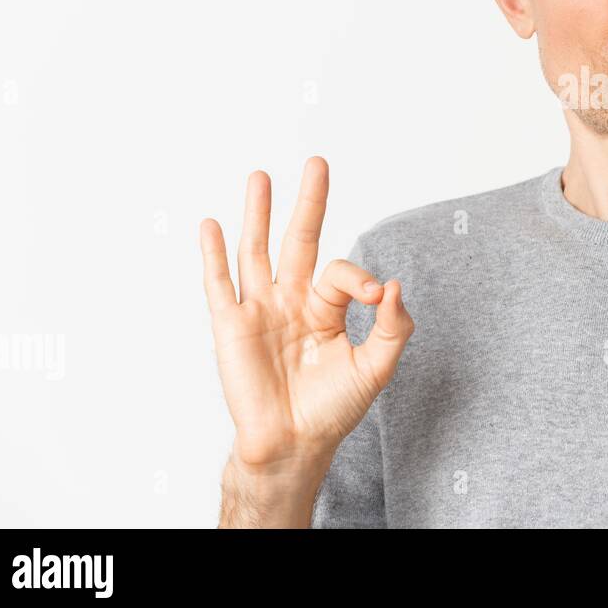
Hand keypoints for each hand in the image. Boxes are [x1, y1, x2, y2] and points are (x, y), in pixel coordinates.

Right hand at [200, 156, 413, 473]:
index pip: (342, 273)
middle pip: (299, 240)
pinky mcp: (231, 327)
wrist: (293, 445)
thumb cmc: (332, 410)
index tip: (378, 295)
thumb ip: (393, 327)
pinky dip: (214, 255)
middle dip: (308, 202)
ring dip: (258, 214)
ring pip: (257, 251)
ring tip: (261, 176)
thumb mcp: (375, 368)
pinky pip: (220, 284)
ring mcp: (260, 310)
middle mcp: (291, 301)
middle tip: (317, 162)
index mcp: (325, 308)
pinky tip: (211, 225)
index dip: (362, 277)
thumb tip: (396, 285)